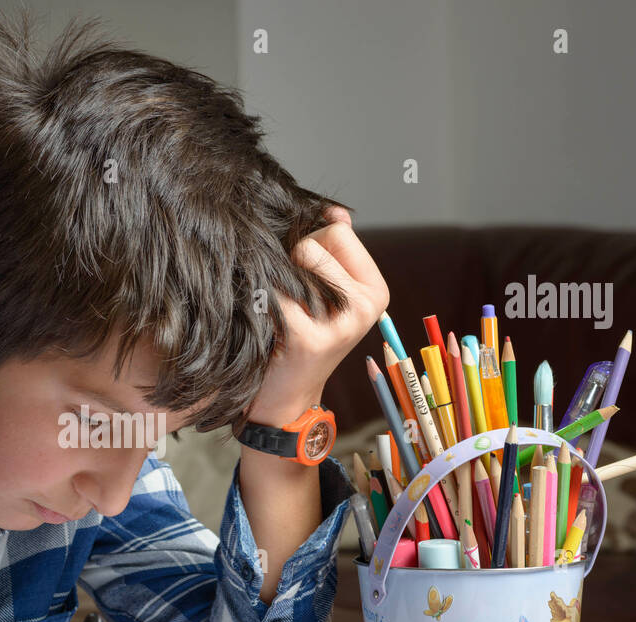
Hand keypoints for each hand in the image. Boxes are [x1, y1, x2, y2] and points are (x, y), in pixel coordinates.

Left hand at [245, 205, 389, 426]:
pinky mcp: (307, 338)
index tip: (307, 274)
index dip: (312, 242)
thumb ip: (334, 251)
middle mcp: (365, 307)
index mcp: (375, 291)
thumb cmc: (303, 337)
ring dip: (277, 282)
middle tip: (292, 299)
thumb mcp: (329, 294)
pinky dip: (260, 300)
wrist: (286, 397)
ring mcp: (339, 324)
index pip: (337, 230)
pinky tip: (267, 322)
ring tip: (282, 311)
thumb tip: (335, 211)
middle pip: (313, 243)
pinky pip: (272, 292)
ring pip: (292, 264)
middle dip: (292, 261)